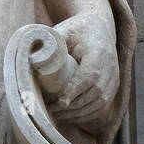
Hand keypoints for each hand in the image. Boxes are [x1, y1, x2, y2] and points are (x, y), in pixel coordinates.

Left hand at [51, 11, 119, 131]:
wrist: (99, 26)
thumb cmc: (76, 30)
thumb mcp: (62, 31)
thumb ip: (48, 44)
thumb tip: (28, 60)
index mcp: (98, 50)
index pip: (90, 75)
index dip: (75, 90)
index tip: (59, 101)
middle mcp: (110, 65)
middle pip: (95, 92)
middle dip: (73, 106)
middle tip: (52, 111)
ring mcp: (114, 77)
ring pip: (100, 102)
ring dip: (79, 113)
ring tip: (58, 116)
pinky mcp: (113, 85)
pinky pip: (103, 105)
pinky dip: (87, 114)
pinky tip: (71, 116)